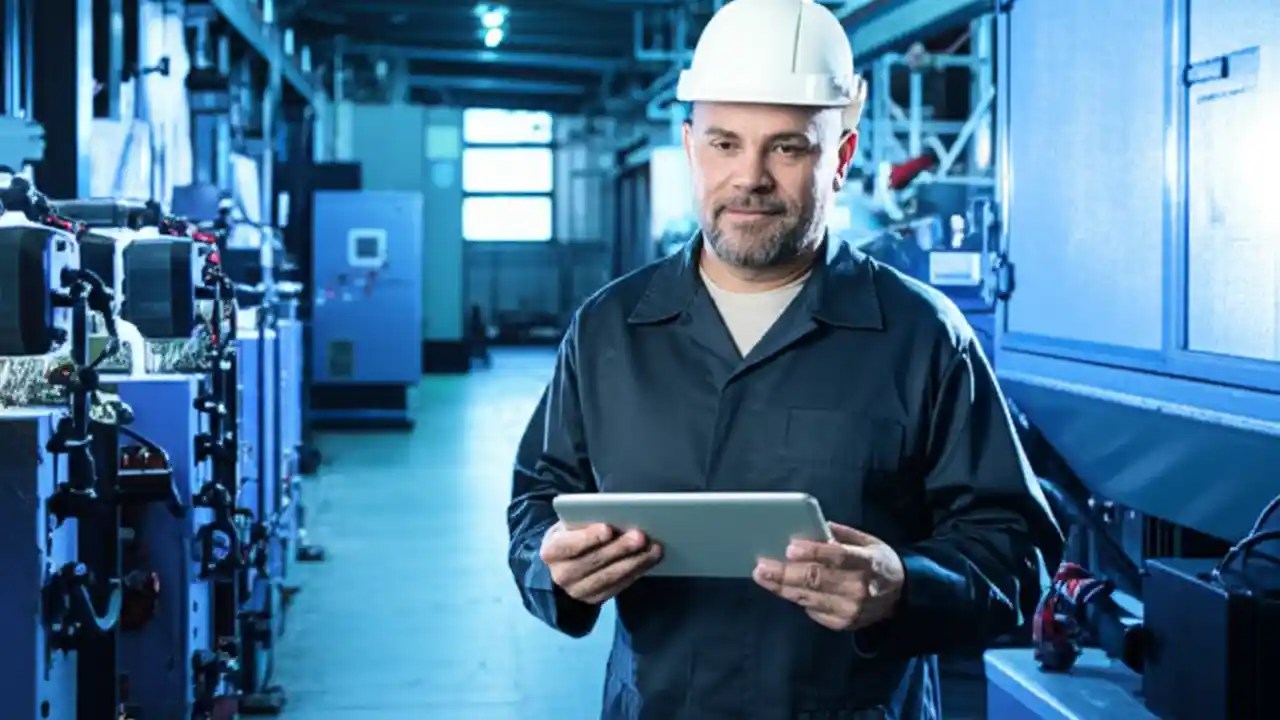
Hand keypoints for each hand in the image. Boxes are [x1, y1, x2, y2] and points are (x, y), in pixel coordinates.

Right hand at [540, 522, 662, 604]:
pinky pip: (618, 587)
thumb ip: (584, 521)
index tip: (608, 529)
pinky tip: (650, 559)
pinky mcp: (594, 600)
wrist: (561, 566)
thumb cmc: (570, 536)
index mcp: (551, 551)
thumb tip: (615, 517)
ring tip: (654, 548)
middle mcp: (561, 575)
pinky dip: (636, 573)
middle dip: (619, 549)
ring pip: (609, 577)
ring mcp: (577, 591)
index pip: (568, 545)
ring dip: (634, 562)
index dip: (588, 538)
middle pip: (593, 562)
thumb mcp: (568, 525)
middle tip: (641, 536)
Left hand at [753, 522, 904, 631]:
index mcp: (867, 563)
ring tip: (763, 576)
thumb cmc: (876, 562)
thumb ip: (838, 536)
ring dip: (782, 587)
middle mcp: (859, 589)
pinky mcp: (843, 624)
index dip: (813, 553)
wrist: (900, 596)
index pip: (837, 557)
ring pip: (809, 597)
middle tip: (762, 566)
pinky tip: (782, 587)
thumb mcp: (866, 542)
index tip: (789, 548)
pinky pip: (812, 610)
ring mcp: (851, 610)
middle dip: (785, 573)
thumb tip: (808, 527)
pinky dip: (796, 597)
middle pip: (816, 580)